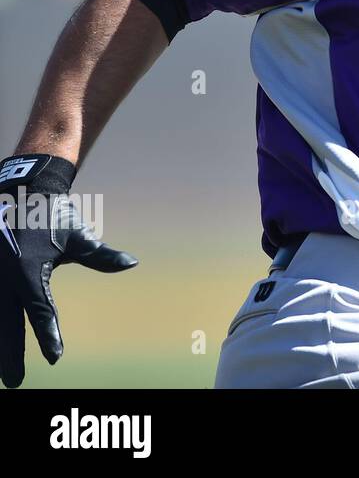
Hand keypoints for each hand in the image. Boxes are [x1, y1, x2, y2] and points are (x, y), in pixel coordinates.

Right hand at [0, 154, 137, 387]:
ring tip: (2, 371)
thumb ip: (101, 256)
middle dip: (10, 355)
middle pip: (6, 324)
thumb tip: (132, 263)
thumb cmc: (52, 215)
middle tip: (14, 382)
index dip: (48, 334)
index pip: (41, 310)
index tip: (55, 358)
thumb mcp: (77, 236)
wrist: (21, 189)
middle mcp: (5, 275)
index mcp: (29, 269)